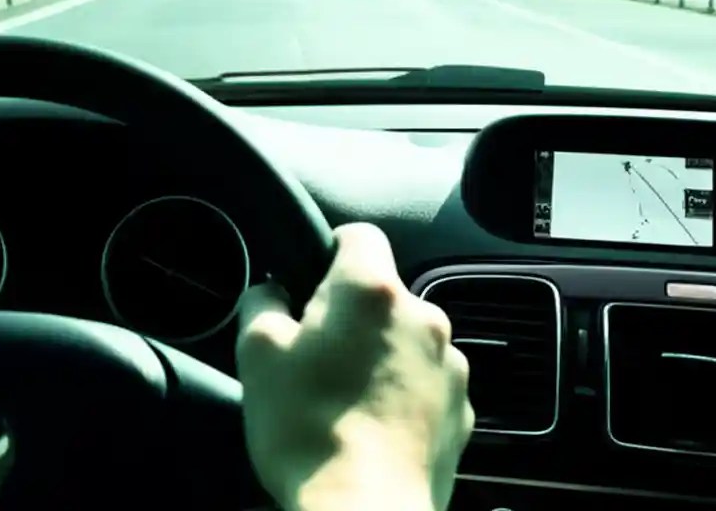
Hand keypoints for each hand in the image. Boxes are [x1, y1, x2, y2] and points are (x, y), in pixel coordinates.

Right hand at [236, 223, 472, 510]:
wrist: (365, 510)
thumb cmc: (309, 432)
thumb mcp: (256, 353)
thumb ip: (261, 303)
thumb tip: (270, 292)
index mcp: (370, 291)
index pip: (357, 233)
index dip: (327, 251)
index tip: (308, 282)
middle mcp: (422, 318)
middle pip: (381, 293)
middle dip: (348, 315)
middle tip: (311, 354)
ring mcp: (448, 365)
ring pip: (404, 340)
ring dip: (377, 355)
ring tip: (338, 398)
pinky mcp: (460, 409)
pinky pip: (423, 384)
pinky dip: (399, 394)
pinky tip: (366, 424)